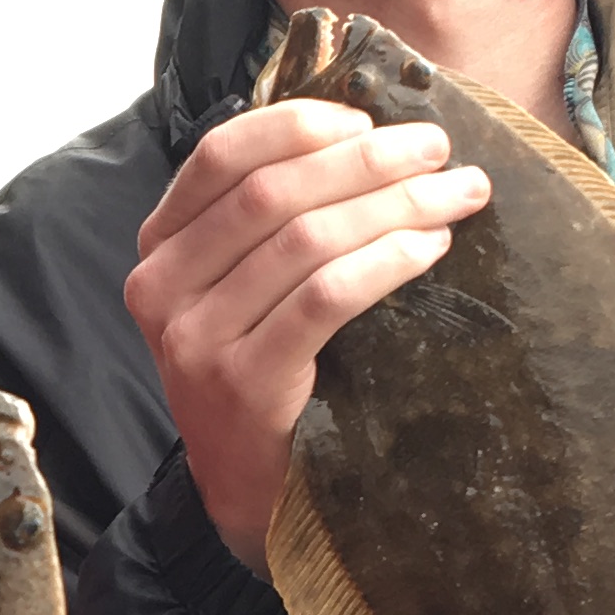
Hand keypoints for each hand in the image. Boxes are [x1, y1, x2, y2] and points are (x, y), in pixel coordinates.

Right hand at [123, 97, 490, 565]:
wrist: (248, 496)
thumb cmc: (264, 376)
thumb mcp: (242, 292)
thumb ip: (268, 224)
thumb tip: (363, 136)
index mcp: (160, 250)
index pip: (222, 156)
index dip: (301, 125)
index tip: (371, 119)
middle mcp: (162, 290)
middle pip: (272, 193)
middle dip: (367, 161)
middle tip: (438, 150)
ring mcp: (195, 341)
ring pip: (304, 241)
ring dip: (394, 206)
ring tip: (455, 196)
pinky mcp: (242, 385)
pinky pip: (325, 300)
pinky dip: (384, 263)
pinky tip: (429, 250)